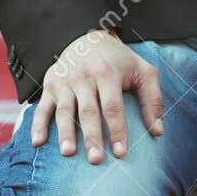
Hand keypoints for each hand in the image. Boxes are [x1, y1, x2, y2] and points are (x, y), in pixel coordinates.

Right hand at [31, 29, 163, 161]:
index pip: (113, 106)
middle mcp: (84, 76)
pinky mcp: (50, 84)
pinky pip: (42, 106)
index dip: (117, 130)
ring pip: (64, 110)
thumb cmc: (119, 60)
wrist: (87, 35)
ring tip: (68, 153)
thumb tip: (158, 132)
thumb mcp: (142, 71)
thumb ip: (153, 99)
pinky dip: (38, 124)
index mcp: (108, 73)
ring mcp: (65, 80)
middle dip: (92, 136)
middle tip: (96, 160)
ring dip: (65, 133)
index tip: (121, 153)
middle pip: (88, 111)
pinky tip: (38, 142)